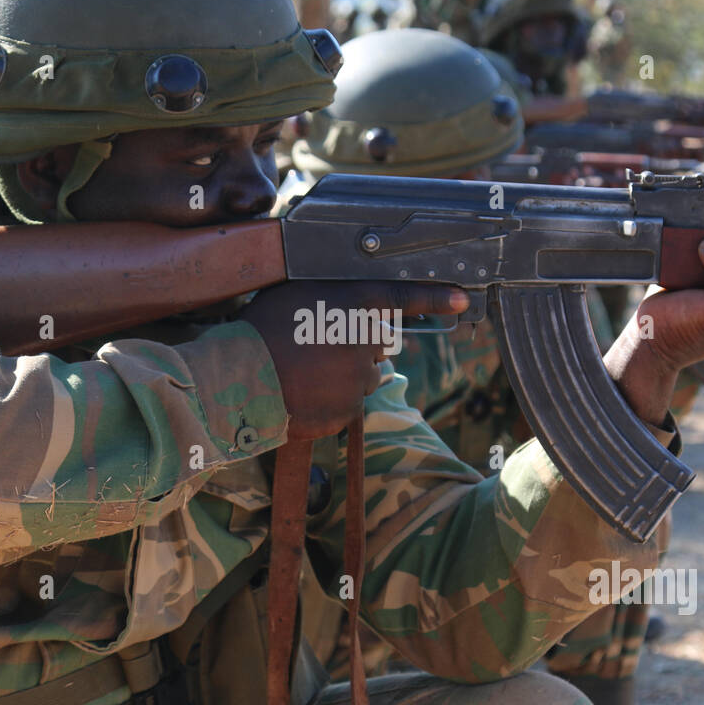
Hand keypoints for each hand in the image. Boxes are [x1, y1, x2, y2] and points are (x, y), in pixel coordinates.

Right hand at [240, 281, 467, 440]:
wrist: (240, 380)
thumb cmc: (259, 331)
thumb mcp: (295, 294)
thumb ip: (331, 297)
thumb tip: (348, 306)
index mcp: (353, 304)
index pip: (404, 298)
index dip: (437, 297)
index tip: (463, 299)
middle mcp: (365, 340)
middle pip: (375, 345)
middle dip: (355, 347)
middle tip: (315, 348)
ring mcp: (359, 378)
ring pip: (363, 377)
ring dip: (342, 376)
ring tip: (304, 373)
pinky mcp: (349, 410)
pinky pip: (347, 405)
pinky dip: (330, 401)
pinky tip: (303, 394)